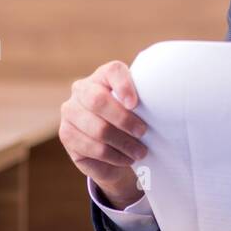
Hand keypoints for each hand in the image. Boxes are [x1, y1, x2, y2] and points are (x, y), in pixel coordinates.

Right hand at [58, 61, 147, 208]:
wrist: (113, 150)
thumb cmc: (132, 123)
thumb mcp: (140, 110)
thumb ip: (146, 102)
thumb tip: (164, 107)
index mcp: (102, 76)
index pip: (112, 71)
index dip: (123, 85)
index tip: (135, 104)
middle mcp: (82, 89)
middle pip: (98, 101)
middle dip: (124, 119)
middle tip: (143, 132)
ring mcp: (70, 112)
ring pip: (98, 129)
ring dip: (123, 143)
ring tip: (140, 152)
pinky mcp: (66, 134)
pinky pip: (92, 148)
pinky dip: (114, 156)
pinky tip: (126, 159)